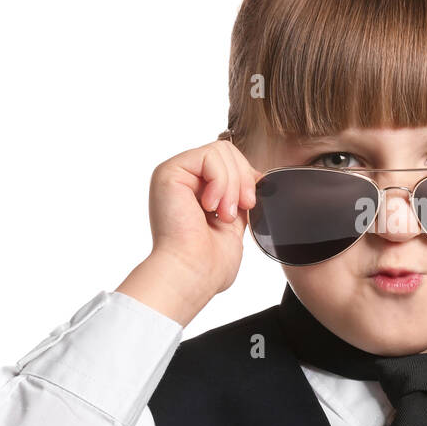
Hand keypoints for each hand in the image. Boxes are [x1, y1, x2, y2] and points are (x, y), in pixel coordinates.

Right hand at [116, 141, 263, 326]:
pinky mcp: (169, 172)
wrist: (192, 274)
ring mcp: (175, 174)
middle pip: (227, 151)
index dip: (247, 178)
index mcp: (196, 190)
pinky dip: (221, 182)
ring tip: (224, 214)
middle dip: (243, 179)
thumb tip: (257, 176)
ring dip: (232, 185)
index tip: (250, 204)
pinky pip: (209, 156)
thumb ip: (239, 196)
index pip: (230, 162)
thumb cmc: (209, 262)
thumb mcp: (234, 221)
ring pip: (221, 152)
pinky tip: (212, 207)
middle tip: (242, 207)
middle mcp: (183, 179)